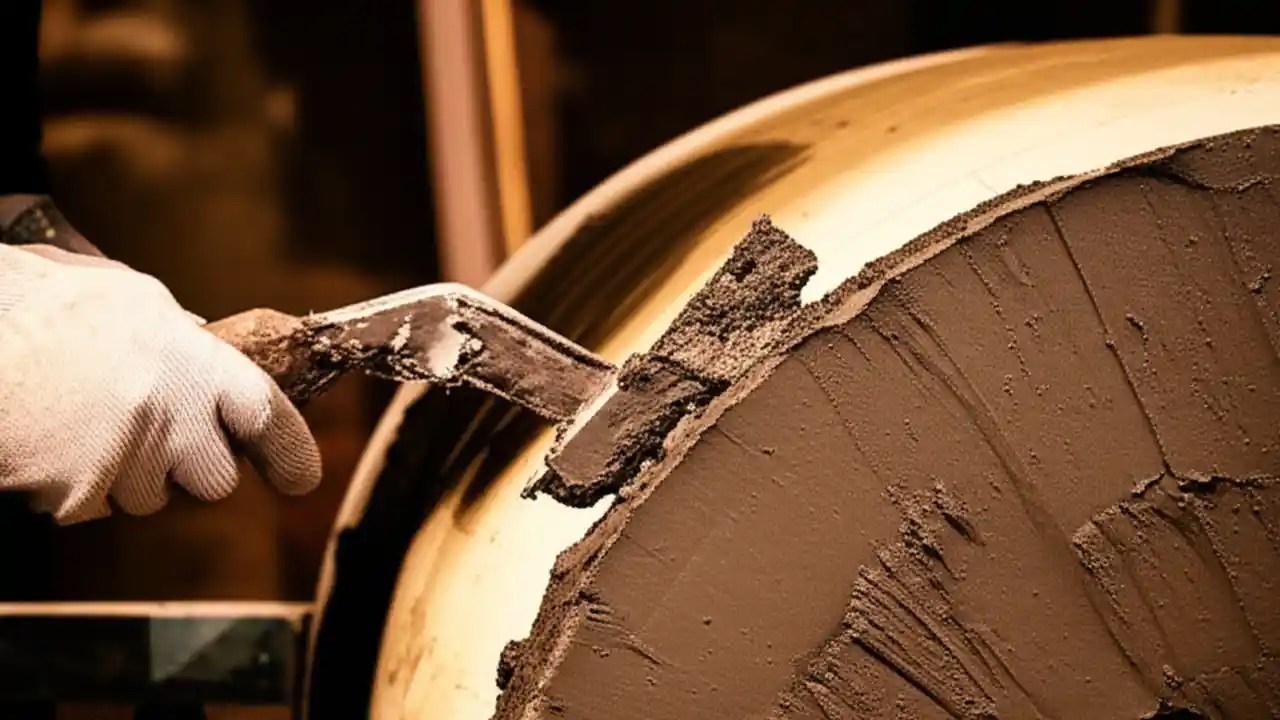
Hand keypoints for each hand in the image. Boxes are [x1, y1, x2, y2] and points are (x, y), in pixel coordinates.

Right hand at [0, 243, 320, 523]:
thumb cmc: (44, 305)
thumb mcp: (130, 300)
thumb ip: (179, 337)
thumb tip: (204, 349)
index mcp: (193, 363)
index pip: (268, 418)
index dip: (291, 452)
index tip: (302, 477)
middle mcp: (171, 417)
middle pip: (217, 480)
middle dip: (195, 468)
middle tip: (158, 438)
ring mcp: (125, 461)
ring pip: (151, 498)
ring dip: (131, 476)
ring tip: (85, 426)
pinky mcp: (78, 497)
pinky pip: (94, 508)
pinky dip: (76, 487)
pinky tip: (52, 444)